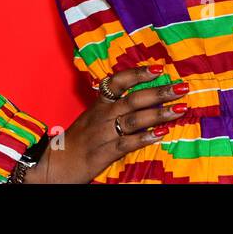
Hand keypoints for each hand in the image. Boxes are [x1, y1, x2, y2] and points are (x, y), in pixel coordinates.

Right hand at [22, 65, 188, 183]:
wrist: (50, 165)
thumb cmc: (75, 142)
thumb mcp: (92, 119)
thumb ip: (113, 109)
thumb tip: (144, 101)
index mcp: (98, 104)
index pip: (118, 81)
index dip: (139, 73)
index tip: (159, 68)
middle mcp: (101, 115)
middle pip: (134, 99)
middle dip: (160, 92)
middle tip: (182, 87)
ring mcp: (102, 134)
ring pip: (133, 119)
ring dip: (159, 113)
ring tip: (180, 109)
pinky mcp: (102, 153)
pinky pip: (126, 143)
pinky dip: (144, 137)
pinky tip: (161, 134)